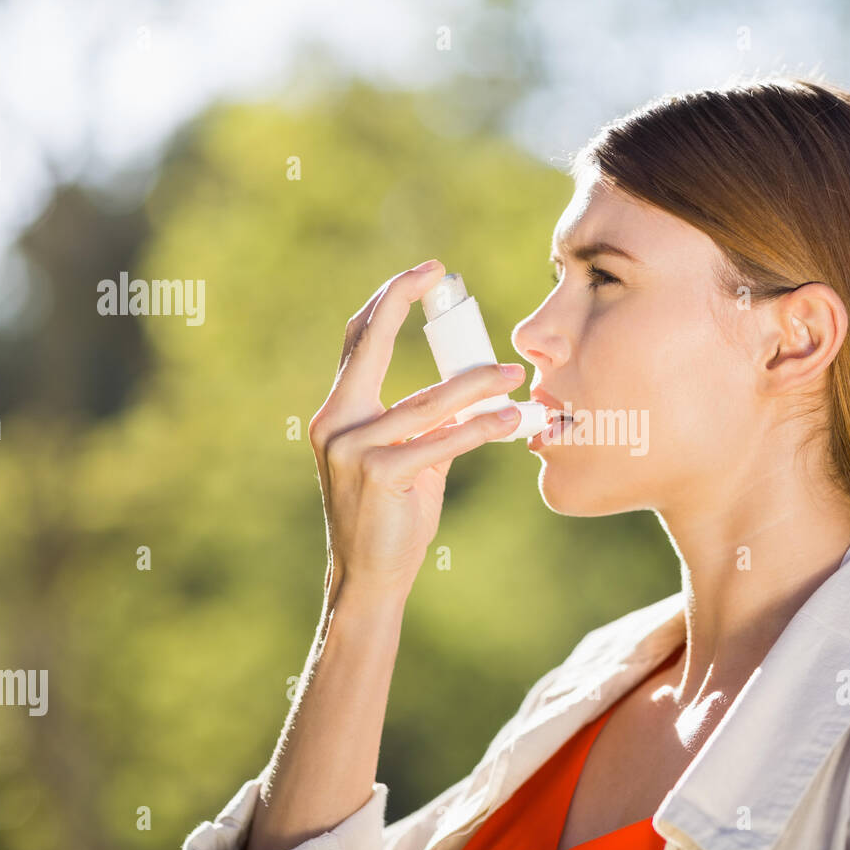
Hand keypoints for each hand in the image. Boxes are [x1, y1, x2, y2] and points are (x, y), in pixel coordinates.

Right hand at [307, 260, 524, 600]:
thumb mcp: (411, 457)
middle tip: (442, 275)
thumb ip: (432, 421)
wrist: (372, 576)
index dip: (388, 300)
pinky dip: (478, 428)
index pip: (359, 341)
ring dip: (476, 385)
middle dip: (402, 299)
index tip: (425, 273)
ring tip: (514, 375)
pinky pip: (440, 441)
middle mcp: (335, 422)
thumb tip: (476, 391)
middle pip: (370, 345)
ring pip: (426, 402)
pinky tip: (508, 418)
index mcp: (338, 411)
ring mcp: (351, 448)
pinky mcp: (378, 474)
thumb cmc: (393, 514)